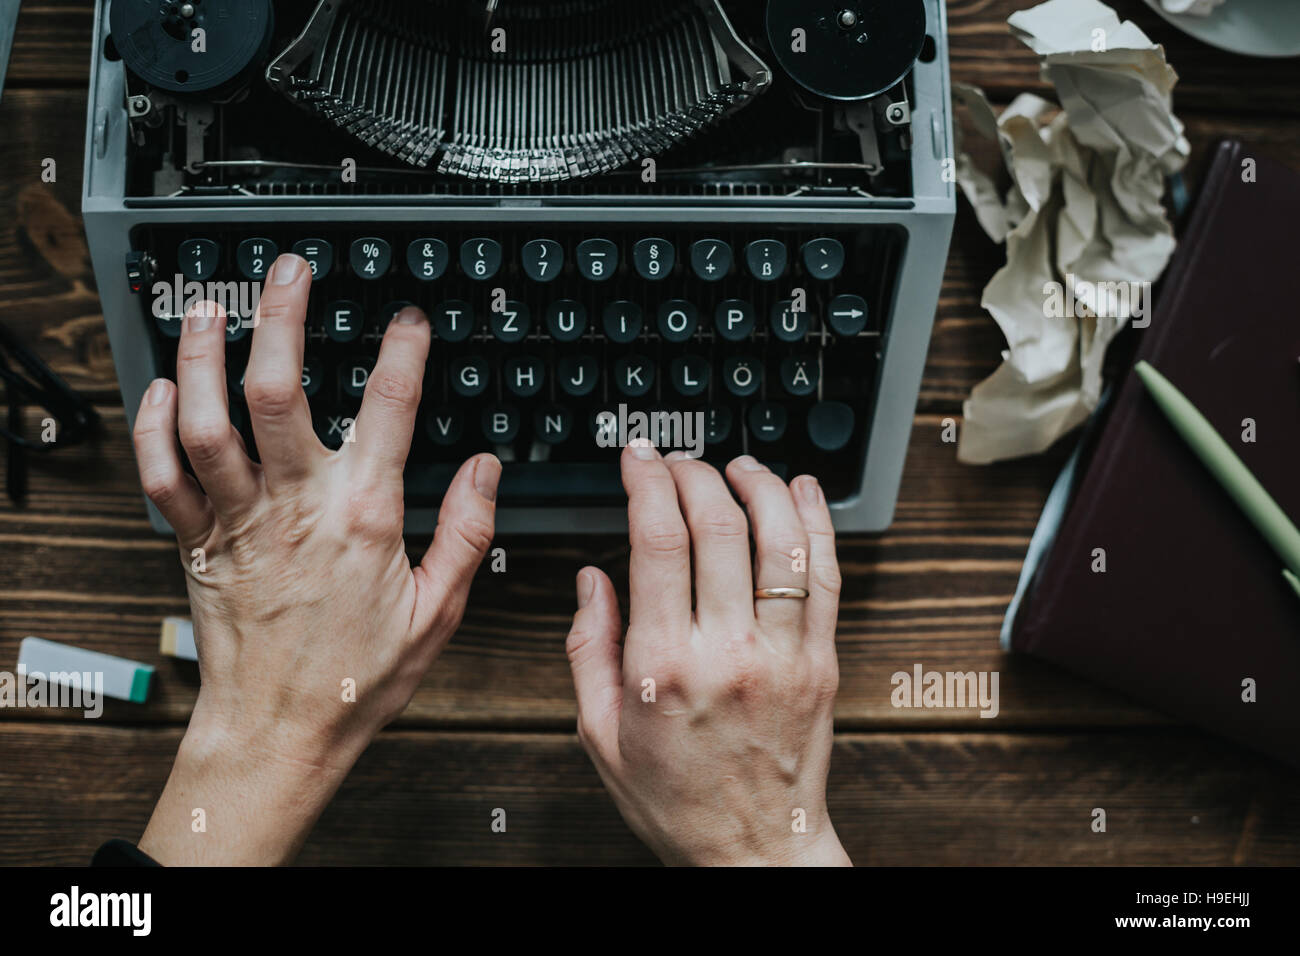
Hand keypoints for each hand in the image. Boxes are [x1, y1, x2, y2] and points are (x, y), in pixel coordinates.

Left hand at [130, 254, 500, 863]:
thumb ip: (468, 533)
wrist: (278, 732)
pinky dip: (154, 427)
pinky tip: (163, 388)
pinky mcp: (198, 543)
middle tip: (288, 271)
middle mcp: (295, 507)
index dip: (402, 352)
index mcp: (363, 518)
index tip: (408, 320)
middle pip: (277, 392)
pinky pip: (162, 475)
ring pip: (207, 421)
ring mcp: (239, 521)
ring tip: (212, 307)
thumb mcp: (438, 613)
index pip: (389, 410)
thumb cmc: (355, 679)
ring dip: (204, 357)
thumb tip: (485, 470)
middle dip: (282, 319)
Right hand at [565, 443, 848, 865]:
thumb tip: (592, 578)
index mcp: (665, 666)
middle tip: (677, 459)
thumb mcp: (601, 734)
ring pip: (781, 539)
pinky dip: (816, 522)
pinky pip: (827, 575)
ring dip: (759, 484)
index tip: (638, 457)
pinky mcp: (823, 661)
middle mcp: (729, 651)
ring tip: (737, 465)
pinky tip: (800, 490)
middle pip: (718, 525)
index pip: (657, 541)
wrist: (756, 852)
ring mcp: (785, 653)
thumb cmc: (677, 800)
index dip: (646, 481)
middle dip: (694, 472)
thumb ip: (589, 648)